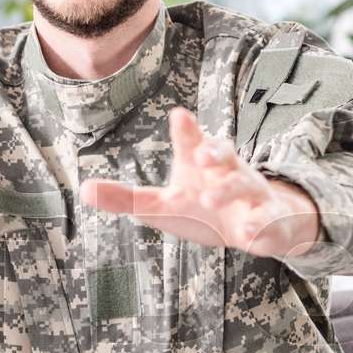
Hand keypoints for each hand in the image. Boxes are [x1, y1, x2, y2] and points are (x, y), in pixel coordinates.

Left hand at [80, 108, 321, 258]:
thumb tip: (84, 190)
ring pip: (246, 186)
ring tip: (210, 200)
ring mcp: (252, 196)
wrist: (257, 224)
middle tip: (199, 157)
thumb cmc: (202, 206)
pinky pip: (268, 222)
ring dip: (229, 190)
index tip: (178, 117)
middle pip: (225, 156)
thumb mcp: (162, 203)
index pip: (194, 143)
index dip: (187, 132)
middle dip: (215, 154)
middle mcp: (228, 173)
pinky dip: (261, 227)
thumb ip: (126, 198)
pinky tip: (250, 235)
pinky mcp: (268, 221)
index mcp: (202, 164)